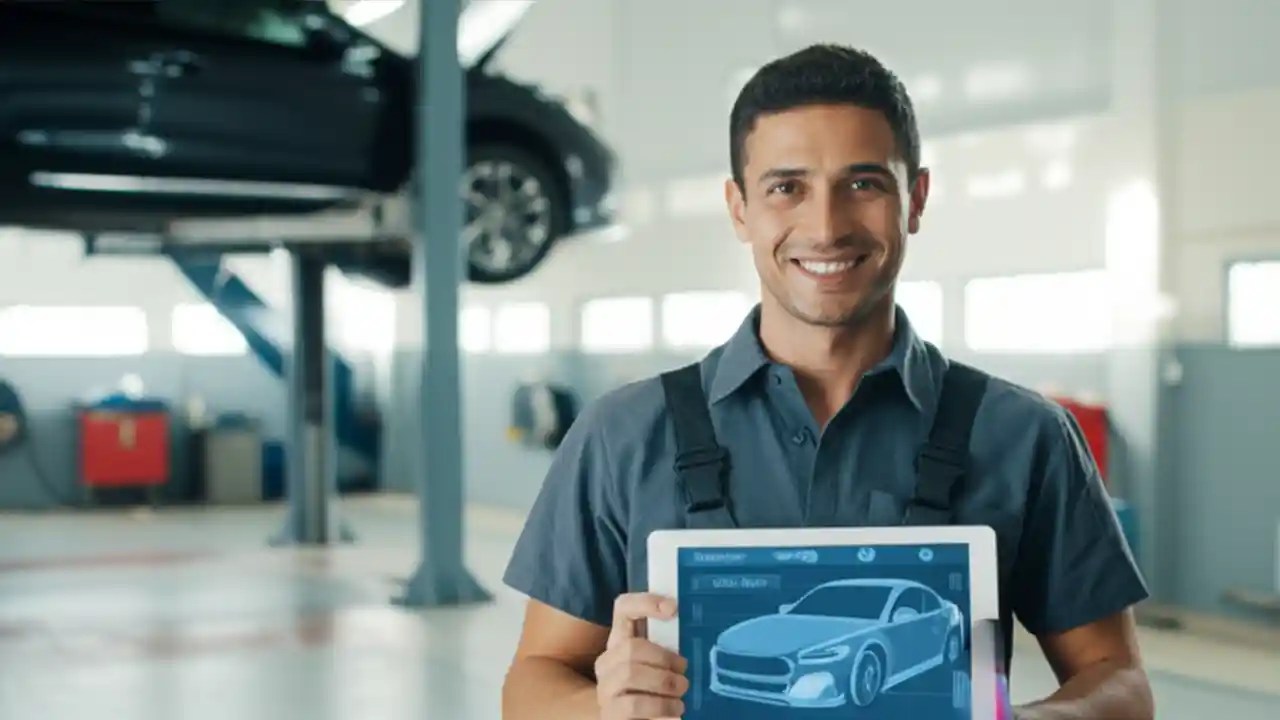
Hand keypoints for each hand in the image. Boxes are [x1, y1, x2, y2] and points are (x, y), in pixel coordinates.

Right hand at [594, 593, 689, 718]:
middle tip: (683, 672)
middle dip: (663, 659)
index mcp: (620, 642)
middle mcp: (607, 663)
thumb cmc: (650, 691)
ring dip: (663, 684)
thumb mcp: (658, 666)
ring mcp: (605, 689)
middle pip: (631, 648)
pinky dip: (660, 708)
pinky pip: (633, 706)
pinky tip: (675, 710)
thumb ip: (667, 649)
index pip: (623, 608)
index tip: (673, 608)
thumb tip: (695, 630)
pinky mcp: (610, 715)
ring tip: (681, 694)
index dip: (645, 602)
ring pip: (629, 675)